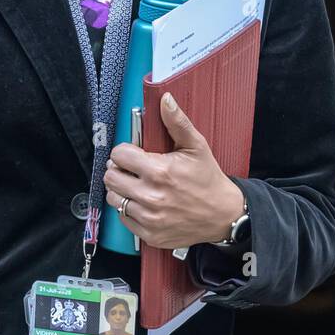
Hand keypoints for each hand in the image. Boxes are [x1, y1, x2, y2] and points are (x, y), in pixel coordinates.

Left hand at [103, 92, 244, 249]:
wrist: (223, 214)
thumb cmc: (208, 179)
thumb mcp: (196, 146)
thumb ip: (177, 122)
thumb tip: (165, 99)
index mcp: (160, 171)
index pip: (119, 155)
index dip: (124, 152)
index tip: (133, 154)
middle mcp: (151, 196)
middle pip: (110, 177)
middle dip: (119, 170)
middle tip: (132, 170)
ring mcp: (149, 218)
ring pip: (113, 199)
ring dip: (121, 190)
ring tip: (137, 186)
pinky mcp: (149, 235)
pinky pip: (123, 219)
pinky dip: (129, 210)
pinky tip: (143, 203)